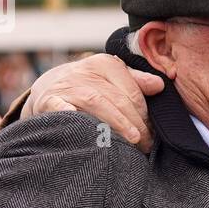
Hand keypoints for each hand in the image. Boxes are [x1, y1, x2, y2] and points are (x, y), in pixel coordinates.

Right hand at [22, 55, 162, 152]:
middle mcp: (86, 71)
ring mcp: (66, 86)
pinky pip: (61, 108)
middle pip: (118, 99)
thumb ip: (136, 82)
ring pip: (98, 103)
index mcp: (105, 64)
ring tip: (133, 141)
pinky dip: (71, 114)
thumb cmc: (90, 86)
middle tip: (146, 144)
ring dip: (118, 123)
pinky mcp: (48, 101)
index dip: (145, 114)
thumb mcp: (112, 79)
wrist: (49, 87)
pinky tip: (86, 127)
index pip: (132, 91)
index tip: (152, 132)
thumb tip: (160, 85)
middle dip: (136, 123)